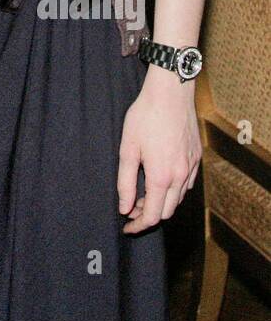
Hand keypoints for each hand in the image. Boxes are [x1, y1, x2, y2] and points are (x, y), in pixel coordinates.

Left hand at [117, 68, 200, 232]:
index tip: (126, 227)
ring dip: (161, 203)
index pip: (151, 216)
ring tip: (142, 193)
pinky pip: (186, 185)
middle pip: (166, 212)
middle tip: (130, 207)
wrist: (170, 93)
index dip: (137, 225)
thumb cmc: (145, 117)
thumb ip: (125, 182)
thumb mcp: (127, 149)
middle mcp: (180, 176)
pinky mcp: (196, 158)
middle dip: (148, 215)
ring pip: (178, 199)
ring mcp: (191, 167)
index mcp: (161, 177)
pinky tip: (160, 179)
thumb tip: (124, 208)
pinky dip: (173, 190)